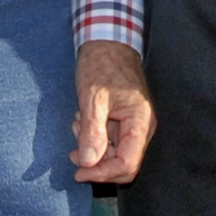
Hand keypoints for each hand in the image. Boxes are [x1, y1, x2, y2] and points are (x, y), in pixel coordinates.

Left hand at [70, 40, 154, 183]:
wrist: (106, 42)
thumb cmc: (101, 65)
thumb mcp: (92, 98)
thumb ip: (92, 132)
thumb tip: (88, 163)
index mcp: (141, 121)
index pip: (128, 164)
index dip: (103, 173)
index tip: (78, 172)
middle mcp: (141, 127)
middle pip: (121, 163)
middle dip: (95, 161)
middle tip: (73, 149)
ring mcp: (133, 125)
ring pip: (113, 153)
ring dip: (91, 147)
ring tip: (78, 124)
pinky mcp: (123, 121)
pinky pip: (109, 141)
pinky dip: (93, 137)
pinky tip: (82, 120)